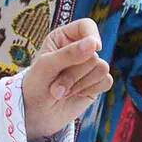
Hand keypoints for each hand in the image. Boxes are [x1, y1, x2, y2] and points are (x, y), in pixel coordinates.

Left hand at [22, 18, 112, 139]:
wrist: (35, 114)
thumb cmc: (36, 84)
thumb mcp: (47, 65)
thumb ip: (69, 54)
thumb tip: (95, 44)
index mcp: (65, 37)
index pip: (87, 26)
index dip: (90, 36)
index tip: (89, 49)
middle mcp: (79, 49)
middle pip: (94, 53)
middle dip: (74, 72)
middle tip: (55, 83)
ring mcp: (89, 67)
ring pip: (102, 67)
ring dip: (79, 83)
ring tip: (62, 90)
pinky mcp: (96, 83)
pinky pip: (107, 81)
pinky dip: (89, 90)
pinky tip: (75, 94)